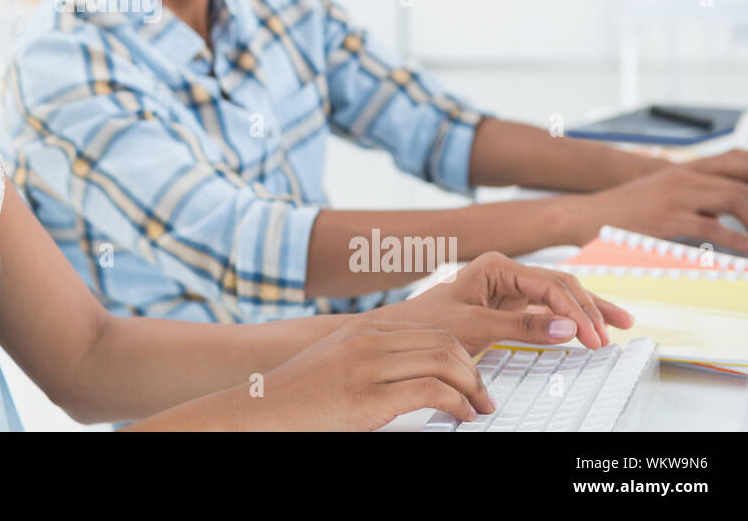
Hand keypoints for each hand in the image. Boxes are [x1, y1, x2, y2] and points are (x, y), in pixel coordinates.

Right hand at [256, 318, 495, 430]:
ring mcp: (367, 367)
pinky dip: (457, 404)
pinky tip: (461, 417)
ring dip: (473, 387)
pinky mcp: (366, 398)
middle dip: (474, 369)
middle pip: (444, 342)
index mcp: (364, 330)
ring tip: (478, 408)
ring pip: (445, 362)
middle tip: (484, 395)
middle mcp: (368, 340)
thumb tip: (414, 370)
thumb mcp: (338, 360)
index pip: (432, 330)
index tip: (474, 378)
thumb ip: (372, 355)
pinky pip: (431, 391)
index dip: (463, 354)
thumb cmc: (299, 393)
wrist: (263, 409)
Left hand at [374, 252, 634, 354]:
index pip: (550, 285)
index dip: (576, 311)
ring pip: (561, 295)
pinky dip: (571, 320)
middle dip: (589, 310)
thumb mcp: (473, 328)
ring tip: (623, 324)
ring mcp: (511, 289)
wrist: (404, 333)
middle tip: (608, 339)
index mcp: (496, 266)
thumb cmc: (428, 324)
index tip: (592, 337)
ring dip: (589, 310)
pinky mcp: (511, 306)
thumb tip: (567, 330)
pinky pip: (550, 310)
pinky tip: (592, 328)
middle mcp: (506, 272)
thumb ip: (520, 328)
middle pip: (562, 286)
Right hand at [578, 159, 747, 251]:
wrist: (581, 216)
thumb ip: (694, 201)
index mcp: (683, 170)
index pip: (736, 158)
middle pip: (741, 178)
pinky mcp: (665, 218)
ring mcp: (673, 195)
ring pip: (733, 197)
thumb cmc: (621, 212)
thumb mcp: (660, 196)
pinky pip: (711, 226)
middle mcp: (681, 176)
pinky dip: (736, 240)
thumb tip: (726, 216)